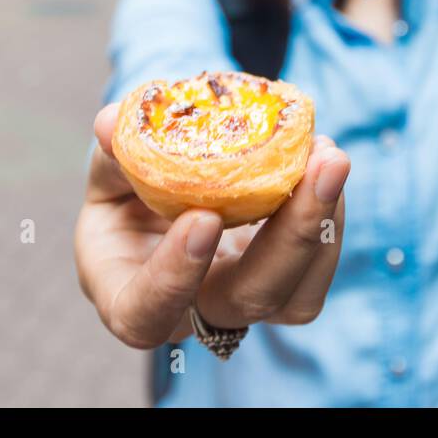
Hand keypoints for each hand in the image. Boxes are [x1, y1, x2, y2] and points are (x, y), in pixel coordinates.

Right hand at [74, 102, 349, 348]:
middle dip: (291, 237)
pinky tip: (325, 162)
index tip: (203, 218)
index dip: (173, 278)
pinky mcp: (282, 282)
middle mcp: (191, 312)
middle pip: (247, 302)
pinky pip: (316, 269)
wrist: (165, 197)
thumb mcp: (107, 173)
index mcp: (127, 296)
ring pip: (296, 297)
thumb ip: (112, 154)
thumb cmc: (126, 191)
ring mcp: (242, 302)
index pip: (145, 314)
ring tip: (329, 157)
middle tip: (319, 166)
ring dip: (322, 226)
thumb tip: (110, 123)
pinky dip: (329, 216)